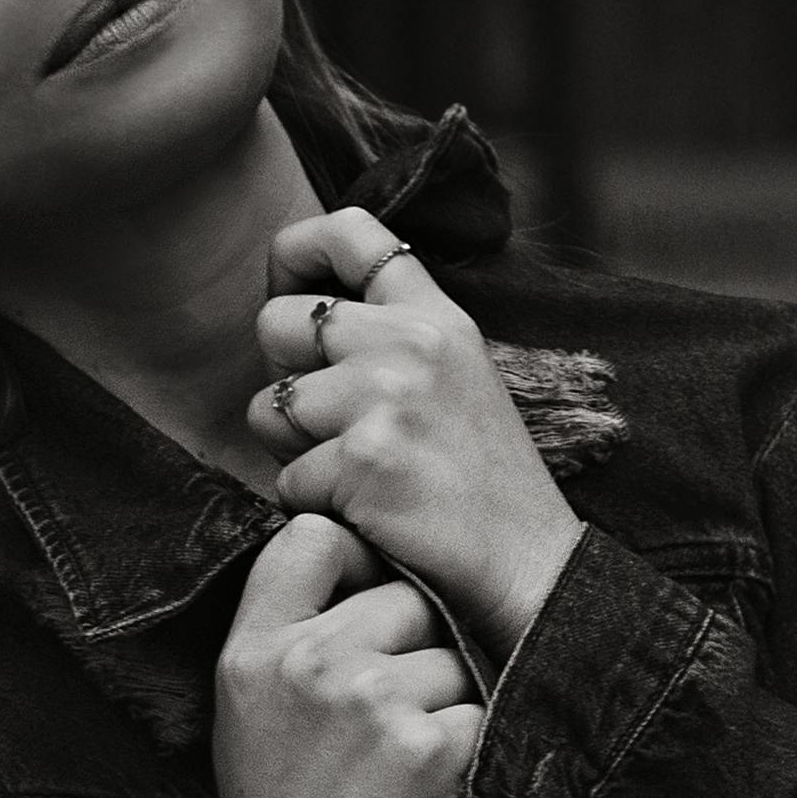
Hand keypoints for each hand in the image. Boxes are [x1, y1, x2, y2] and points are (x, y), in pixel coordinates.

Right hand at [200, 513, 483, 797]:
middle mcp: (310, 664)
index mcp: (255, 650)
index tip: (366, 607)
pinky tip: (430, 792)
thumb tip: (355, 549)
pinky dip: (471, 750)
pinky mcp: (434, 749)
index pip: (314, 538)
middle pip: (407, 597)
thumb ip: (285, 627)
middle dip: (414, 648)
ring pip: (454, 655)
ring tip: (401, 765)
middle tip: (384, 722)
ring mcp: (374, 704)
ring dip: (447, 703)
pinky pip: (482, 710)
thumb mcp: (245, 708)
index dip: (356, 562)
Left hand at [247, 209, 587, 657]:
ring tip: (355, 475)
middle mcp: (412, 344)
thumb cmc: (483, 482)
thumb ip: (395, 336)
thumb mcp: (459, 378)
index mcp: (438, 316)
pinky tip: (368, 515)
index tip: (287, 285)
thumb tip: (302, 314)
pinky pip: (285, 480)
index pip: (351, 231)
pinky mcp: (362, 461)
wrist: (529, 566)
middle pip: (275, 322)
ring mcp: (386, 400)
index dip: (296, 251)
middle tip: (330, 424)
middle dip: (284, 379)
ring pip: (267, 407)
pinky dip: (315, 507)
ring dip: (293, 453)